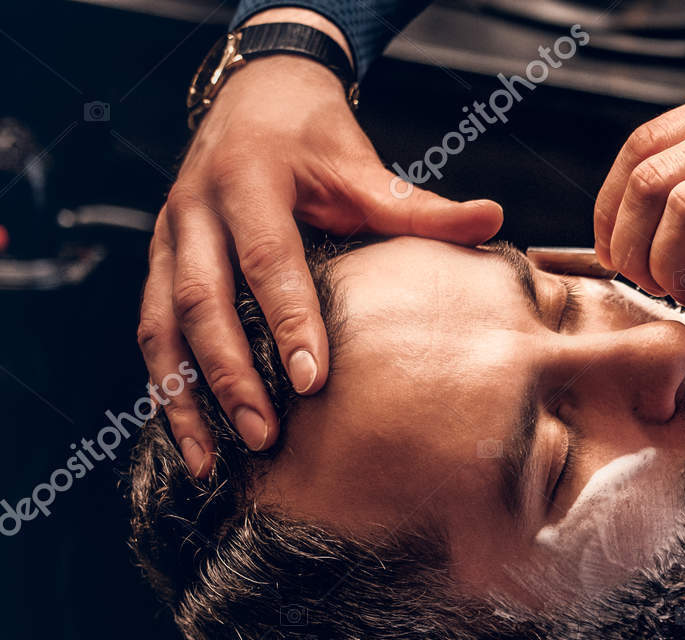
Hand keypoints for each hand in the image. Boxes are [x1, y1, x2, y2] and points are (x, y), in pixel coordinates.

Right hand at [139, 21, 502, 476]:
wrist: (253, 96)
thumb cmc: (312, 138)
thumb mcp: (361, 165)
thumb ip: (419, 206)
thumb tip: (492, 221)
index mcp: (247, 180)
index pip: (267, 259)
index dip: (287, 321)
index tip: (313, 381)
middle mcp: (194, 210)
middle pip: (200, 300)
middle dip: (229, 374)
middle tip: (263, 435)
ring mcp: (167, 239)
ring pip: (161, 325)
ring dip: (184, 395)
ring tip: (209, 458)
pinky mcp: (158, 263)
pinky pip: (152, 331)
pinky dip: (167, 387)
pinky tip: (191, 438)